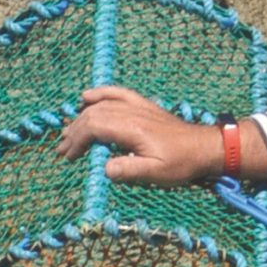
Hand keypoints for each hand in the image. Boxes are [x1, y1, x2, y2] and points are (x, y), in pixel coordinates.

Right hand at [54, 86, 219, 187]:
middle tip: (62, 150)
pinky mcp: (143, 106)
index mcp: (132, 129)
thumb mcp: (156, 173)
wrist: (204, 147)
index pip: (94, 127)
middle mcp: (132, 113)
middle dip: (74, 132)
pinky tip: (86, 97)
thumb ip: (129, 171)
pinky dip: (100, 93)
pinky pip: (117, 93)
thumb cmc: (181, 163)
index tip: (69, 157)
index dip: (77, 141)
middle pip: (92, 115)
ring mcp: (137, 106)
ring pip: (101, 105)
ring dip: (81, 118)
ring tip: (67, 134)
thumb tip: (103, 168)